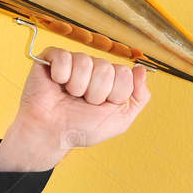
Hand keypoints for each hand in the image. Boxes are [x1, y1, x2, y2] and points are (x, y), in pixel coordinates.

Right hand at [0, 49, 151, 170]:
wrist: (53, 135)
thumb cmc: (83, 128)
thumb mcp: (120, 120)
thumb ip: (139, 97)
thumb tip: (141, 70)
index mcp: (112, 79)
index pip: (125, 74)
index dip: (114, 95)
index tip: (102, 106)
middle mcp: (94, 67)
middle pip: (106, 69)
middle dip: (95, 93)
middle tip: (83, 103)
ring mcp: (73, 61)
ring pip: (85, 62)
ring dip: (77, 87)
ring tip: (69, 96)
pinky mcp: (51, 58)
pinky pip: (63, 57)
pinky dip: (60, 75)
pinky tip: (57, 84)